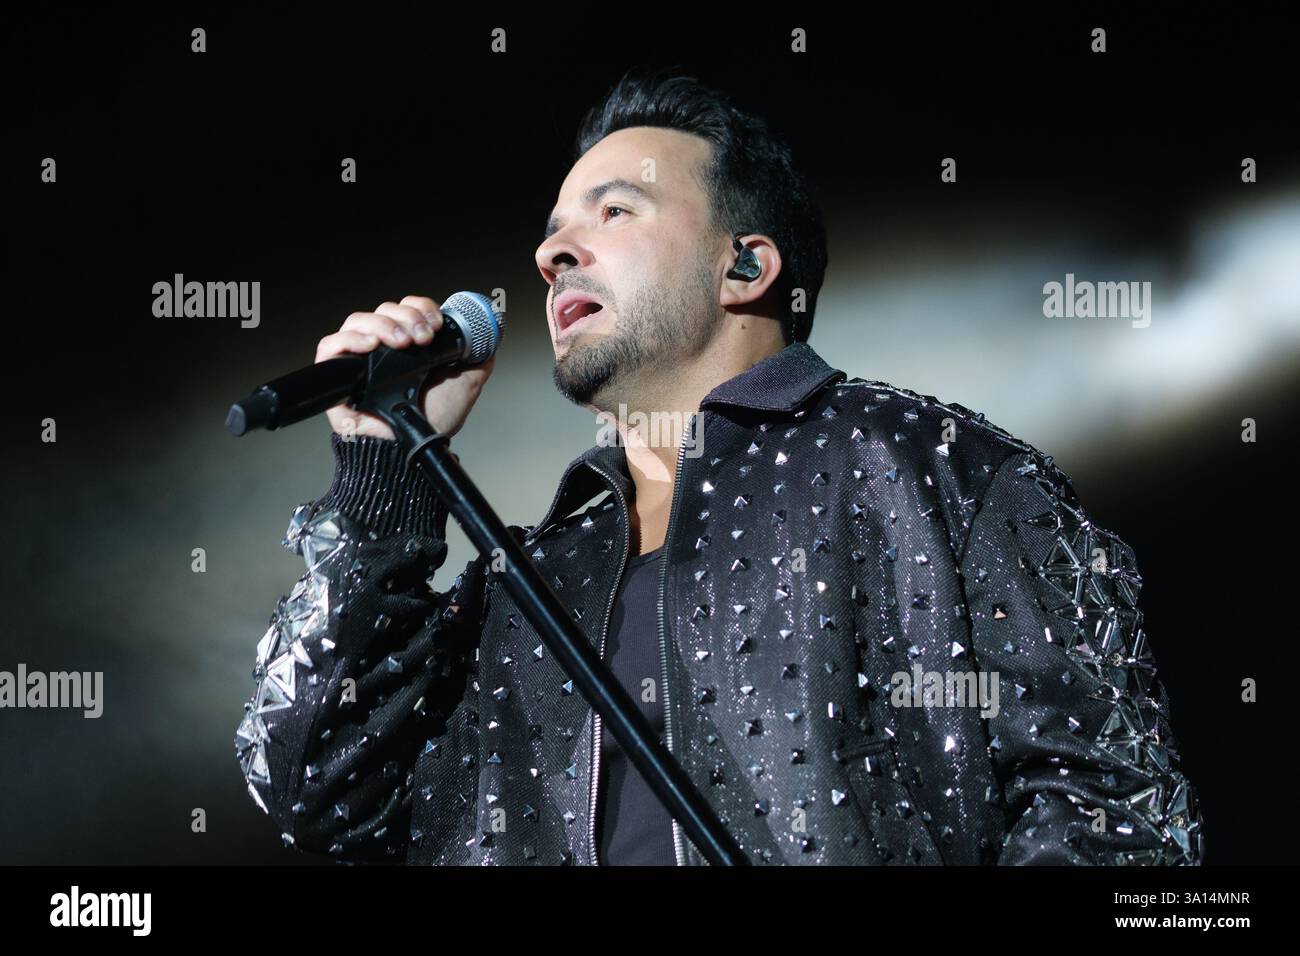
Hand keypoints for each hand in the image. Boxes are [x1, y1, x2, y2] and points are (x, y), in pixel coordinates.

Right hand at [315, 295, 495, 440]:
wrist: (411, 451)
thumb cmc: (431, 423)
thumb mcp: (465, 384)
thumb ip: (478, 359)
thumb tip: (492, 335)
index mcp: (408, 347)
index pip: (406, 309)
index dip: (420, 307)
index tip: (436, 323)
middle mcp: (382, 349)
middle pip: (384, 310)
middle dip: (407, 316)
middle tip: (423, 337)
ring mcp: (358, 359)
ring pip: (358, 320)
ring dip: (383, 324)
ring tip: (402, 343)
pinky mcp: (336, 375)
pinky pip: (330, 344)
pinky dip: (349, 339)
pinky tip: (370, 346)